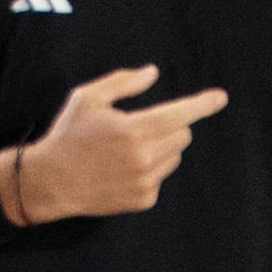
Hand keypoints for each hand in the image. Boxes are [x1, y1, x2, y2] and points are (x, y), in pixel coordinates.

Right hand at [0, 65, 228, 223]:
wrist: (51, 181)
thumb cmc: (68, 135)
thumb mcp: (87, 98)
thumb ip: (123, 82)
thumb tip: (153, 73)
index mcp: (133, 129)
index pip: (180, 113)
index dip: (203, 104)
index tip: (220, 97)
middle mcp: (144, 157)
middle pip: (183, 135)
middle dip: (170, 125)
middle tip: (142, 125)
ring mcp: (146, 181)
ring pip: (175, 156)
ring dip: (161, 147)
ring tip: (128, 149)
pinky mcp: (144, 199)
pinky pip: (162, 176)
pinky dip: (150, 169)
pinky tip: (122, 169)